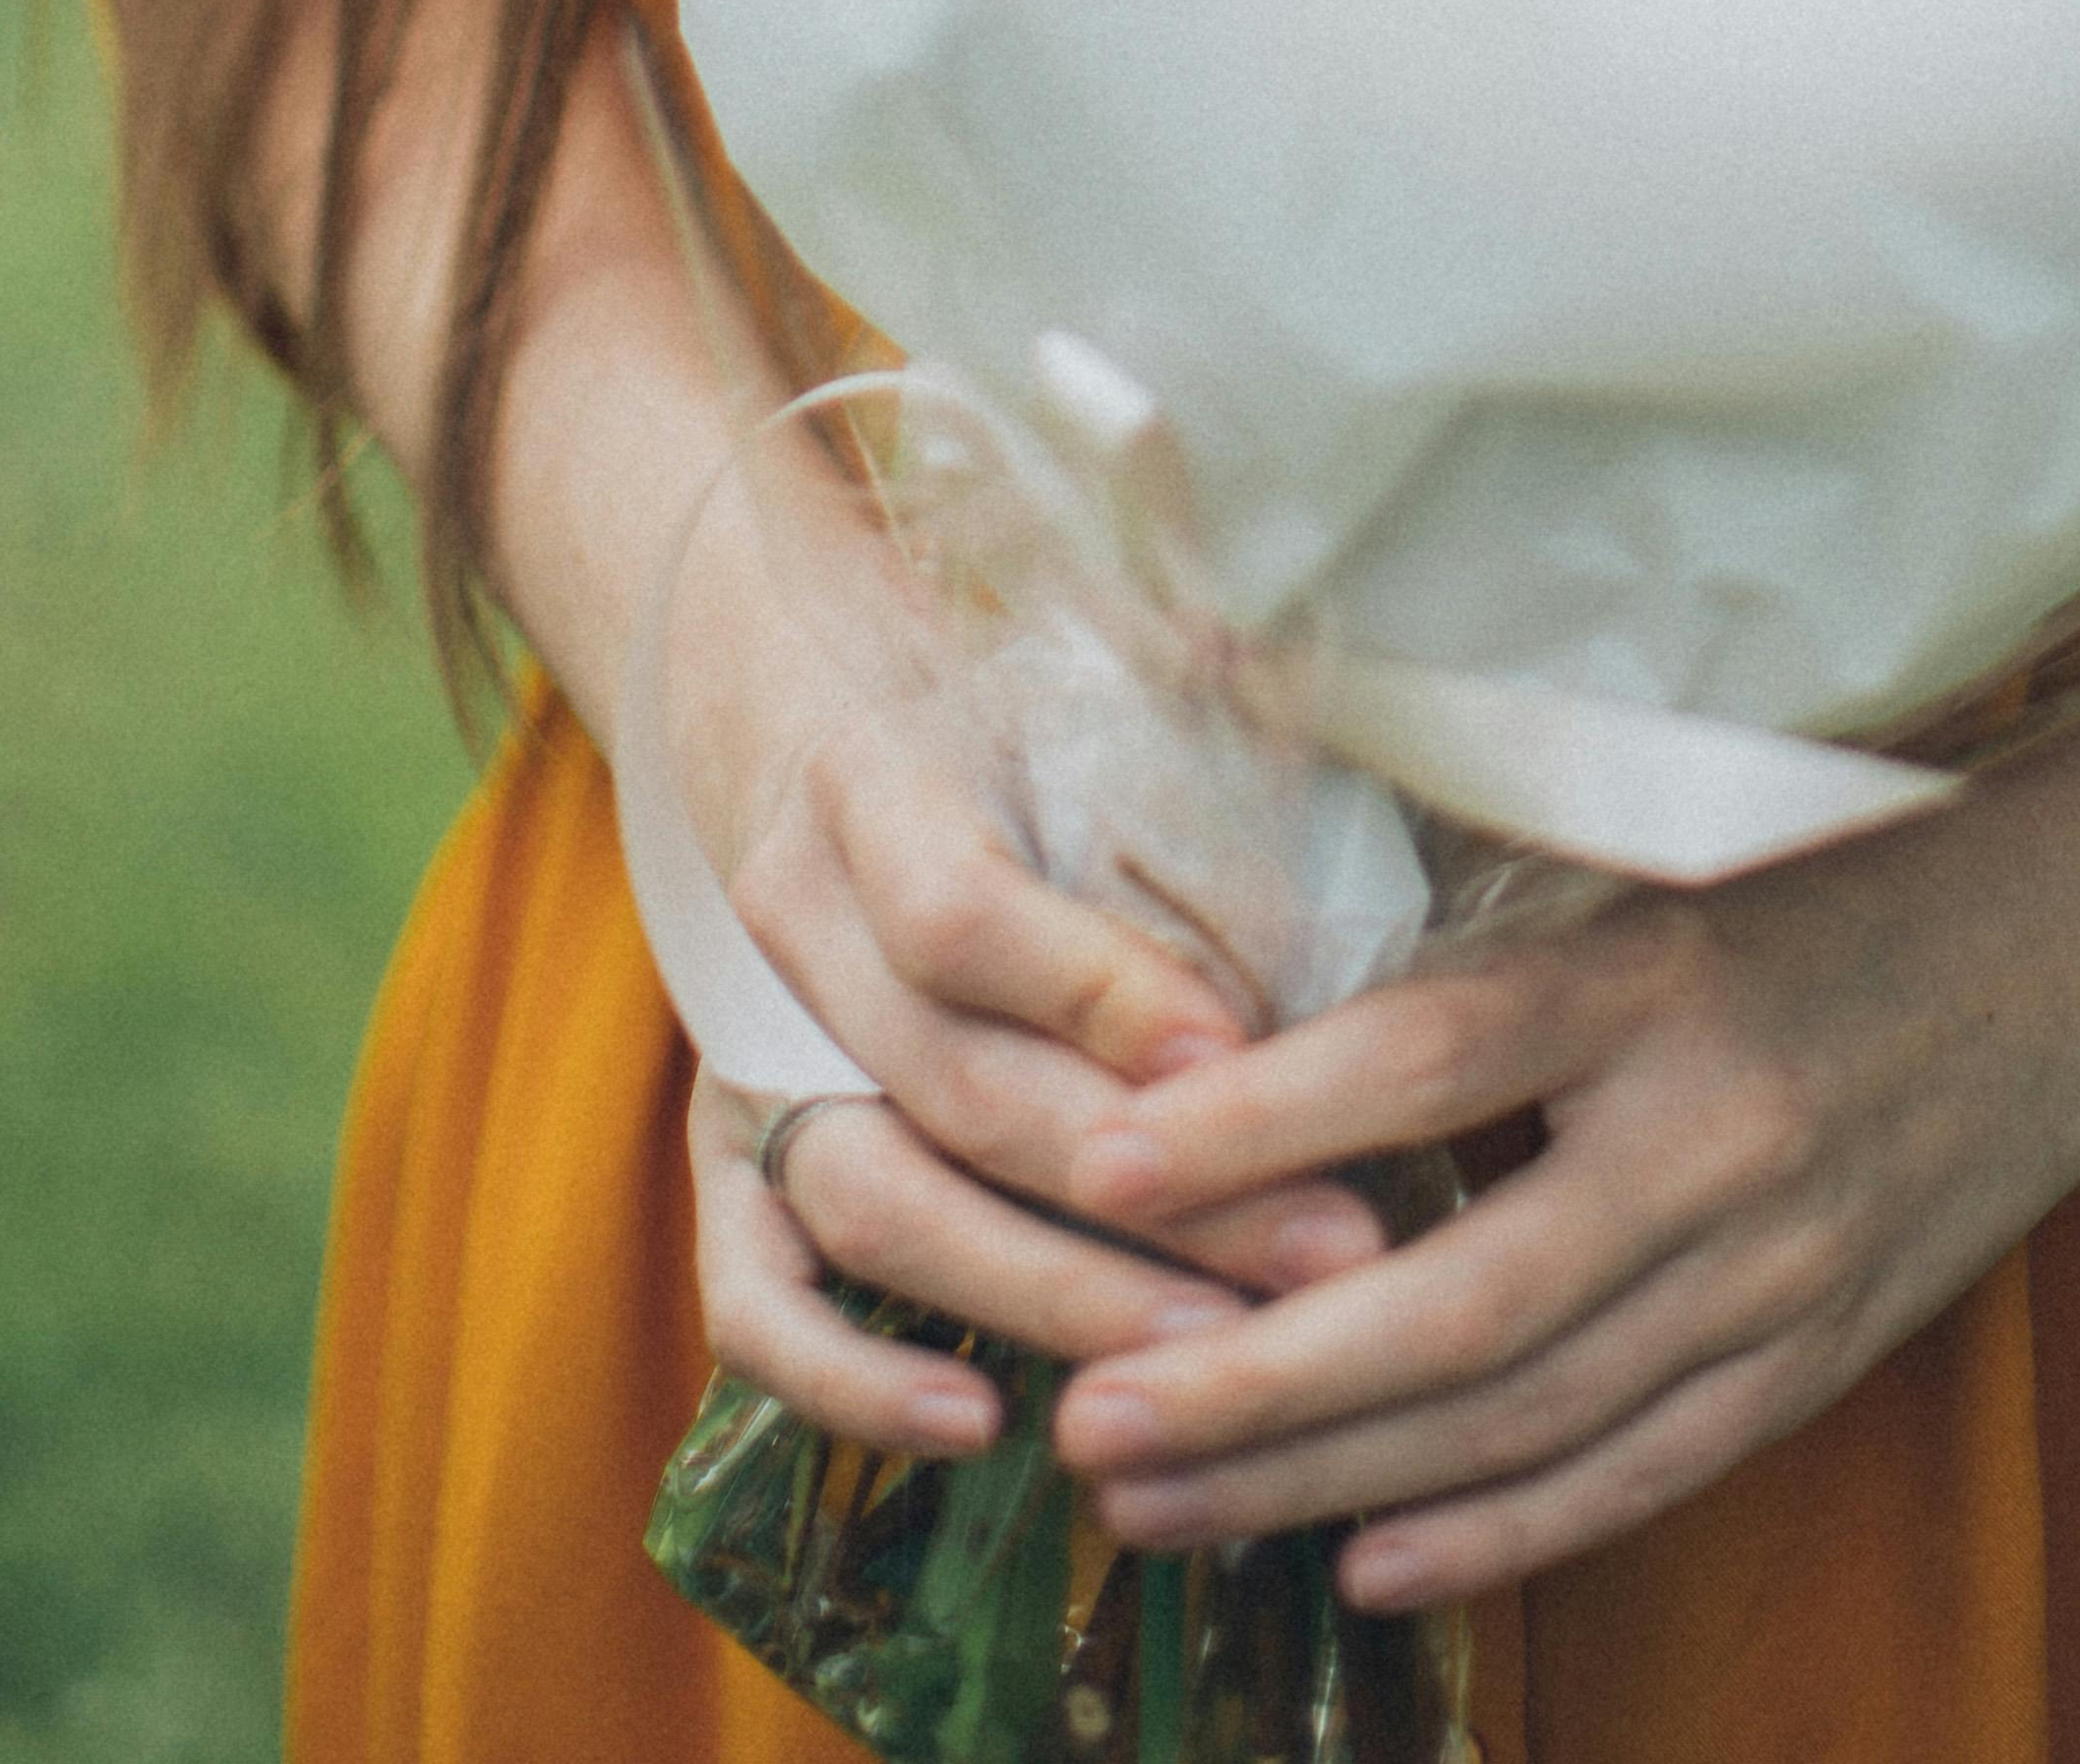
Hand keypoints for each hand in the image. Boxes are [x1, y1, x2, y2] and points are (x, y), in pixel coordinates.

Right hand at [669, 520, 1390, 1459]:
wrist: (796, 708)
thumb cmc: (989, 701)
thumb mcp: (1075, 654)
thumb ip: (1192, 686)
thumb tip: (1356, 681)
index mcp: (875, 781)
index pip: (963, 913)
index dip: (1099, 996)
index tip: (1240, 1060)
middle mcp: (793, 921)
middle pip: (954, 1086)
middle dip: (1148, 1190)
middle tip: (1323, 1252)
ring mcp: (746, 1052)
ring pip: (873, 1202)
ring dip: (1047, 1293)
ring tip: (1216, 1353)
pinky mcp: (723, 1160)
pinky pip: (755, 1299)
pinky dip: (852, 1381)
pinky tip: (984, 1425)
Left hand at [1042, 741, 2079, 1609]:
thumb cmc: (1836, 870)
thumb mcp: (1663, 858)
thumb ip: (1491, 940)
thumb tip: (1253, 1010)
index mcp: (1663, 973)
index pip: (1435, 1056)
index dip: (1264, 1117)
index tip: (1103, 1161)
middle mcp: (1719, 1135)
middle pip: (1460, 1300)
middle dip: (1256, 1381)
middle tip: (1088, 1416)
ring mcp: (1781, 1269)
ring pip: (1525, 1418)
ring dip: (1327, 1480)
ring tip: (1161, 1503)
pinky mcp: (1820, 1354)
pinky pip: (1638, 1472)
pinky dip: (1499, 1536)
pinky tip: (1365, 1565)